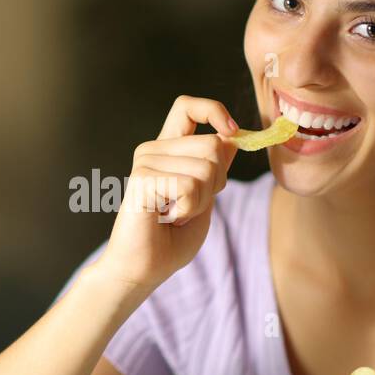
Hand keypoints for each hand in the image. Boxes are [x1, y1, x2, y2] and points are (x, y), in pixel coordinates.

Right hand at [94, 95, 239, 291]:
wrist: (143, 268)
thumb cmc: (170, 239)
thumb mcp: (203, 198)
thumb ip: (215, 168)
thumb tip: (231, 138)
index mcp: (167, 149)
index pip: (188, 106)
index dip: (214, 111)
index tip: (232, 132)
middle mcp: (154, 149)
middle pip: (214, 145)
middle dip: (217, 182)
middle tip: (190, 205)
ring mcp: (145, 161)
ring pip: (206, 168)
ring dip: (201, 201)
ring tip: (176, 214)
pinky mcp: (142, 179)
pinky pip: (189, 186)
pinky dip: (189, 210)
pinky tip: (168, 218)